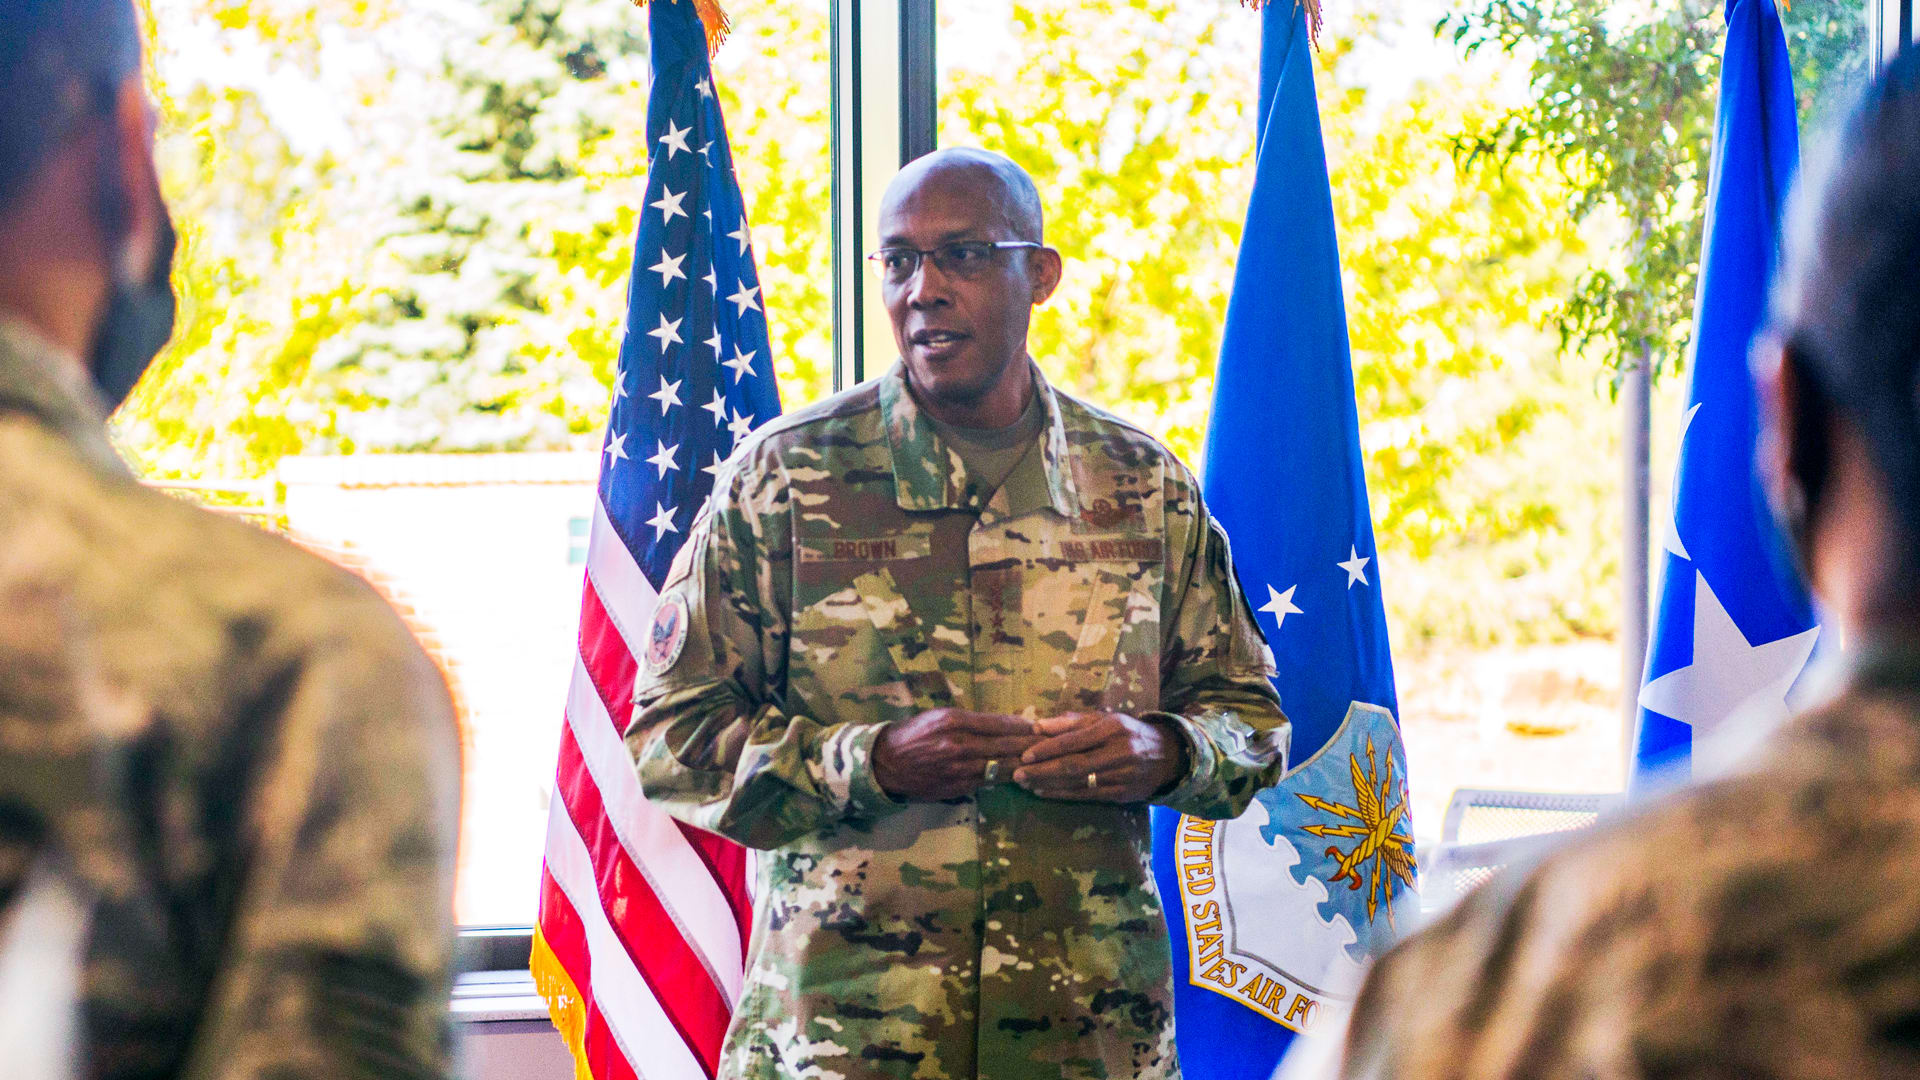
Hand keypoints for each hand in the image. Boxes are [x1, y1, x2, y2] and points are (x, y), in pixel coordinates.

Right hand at [872, 708, 1039, 800]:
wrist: (886, 763)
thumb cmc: (914, 734)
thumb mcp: (939, 716)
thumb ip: (970, 720)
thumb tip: (1003, 723)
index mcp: (956, 721)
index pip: (1001, 723)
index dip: (1024, 727)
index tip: (1040, 727)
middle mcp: (961, 744)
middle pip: (1007, 745)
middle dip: (1031, 745)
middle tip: (1051, 745)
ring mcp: (961, 768)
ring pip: (1003, 766)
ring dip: (1024, 764)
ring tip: (1043, 762)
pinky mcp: (959, 786)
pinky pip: (990, 782)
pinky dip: (1006, 778)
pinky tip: (1020, 776)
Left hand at [1013, 712, 1187, 802]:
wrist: (1167, 755)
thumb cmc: (1126, 732)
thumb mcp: (1103, 719)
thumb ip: (1071, 721)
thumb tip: (1037, 726)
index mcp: (1113, 727)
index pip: (1074, 740)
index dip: (1048, 749)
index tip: (1025, 755)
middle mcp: (1119, 751)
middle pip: (1074, 765)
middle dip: (1043, 771)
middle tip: (1018, 775)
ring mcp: (1122, 775)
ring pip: (1079, 783)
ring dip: (1049, 785)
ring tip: (1026, 785)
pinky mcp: (1122, 794)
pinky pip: (1088, 796)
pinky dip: (1063, 795)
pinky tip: (1045, 792)